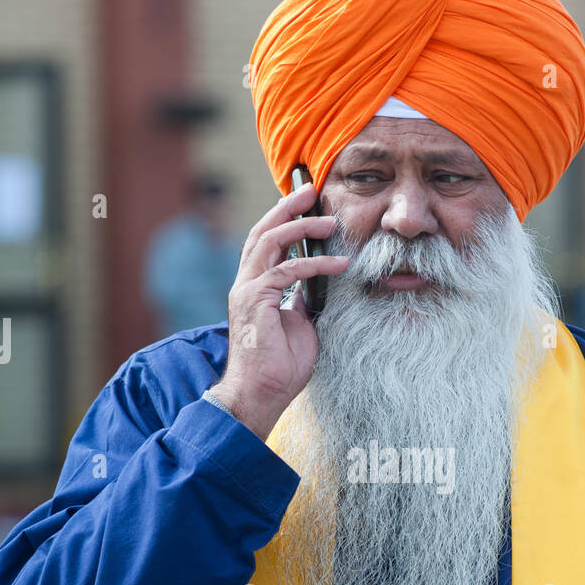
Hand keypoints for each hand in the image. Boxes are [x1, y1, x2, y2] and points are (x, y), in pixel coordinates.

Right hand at [209, 182, 348, 439]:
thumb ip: (303, 299)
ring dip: (300, 226)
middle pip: (262, 231)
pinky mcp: (255, 301)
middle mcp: (246, 283)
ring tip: (329, 221)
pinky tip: (338, 264)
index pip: (267, 242)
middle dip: (287, 207)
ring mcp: (247, 291)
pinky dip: (314, 264)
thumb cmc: (280, 366)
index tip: (308, 203)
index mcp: (255, 287)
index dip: (284, 219)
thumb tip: (321, 283)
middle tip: (311, 190)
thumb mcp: (300, 324)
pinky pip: (286, 271)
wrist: (262, 394)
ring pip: (269, 241)